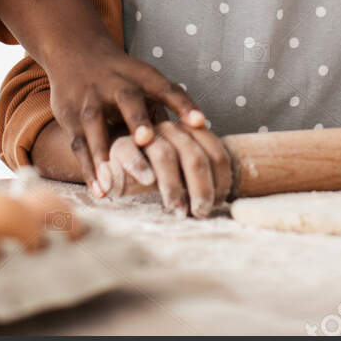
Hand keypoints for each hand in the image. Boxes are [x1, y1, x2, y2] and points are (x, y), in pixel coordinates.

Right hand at [42, 31, 209, 194]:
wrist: (75, 51)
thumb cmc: (122, 78)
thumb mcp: (144, 82)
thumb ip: (166, 107)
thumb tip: (201, 138)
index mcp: (141, 76)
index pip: (167, 88)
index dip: (183, 104)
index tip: (200, 123)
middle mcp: (115, 84)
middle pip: (128, 99)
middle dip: (137, 119)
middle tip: (146, 141)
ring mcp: (90, 99)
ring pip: (94, 124)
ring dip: (103, 153)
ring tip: (112, 183)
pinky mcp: (70, 116)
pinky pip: (78, 143)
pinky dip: (88, 169)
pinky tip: (99, 190)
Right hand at [99, 122, 232, 217]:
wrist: (119, 166)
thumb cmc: (158, 175)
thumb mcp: (183, 177)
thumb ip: (200, 182)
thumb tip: (219, 203)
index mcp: (193, 133)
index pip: (216, 153)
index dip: (221, 181)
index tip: (219, 203)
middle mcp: (172, 129)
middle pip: (195, 156)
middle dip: (201, 188)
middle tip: (201, 211)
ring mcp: (147, 135)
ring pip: (166, 155)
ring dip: (173, 186)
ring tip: (176, 208)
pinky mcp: (121, 143)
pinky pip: (131, 152)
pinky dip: (139, 167)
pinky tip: (146, 182)